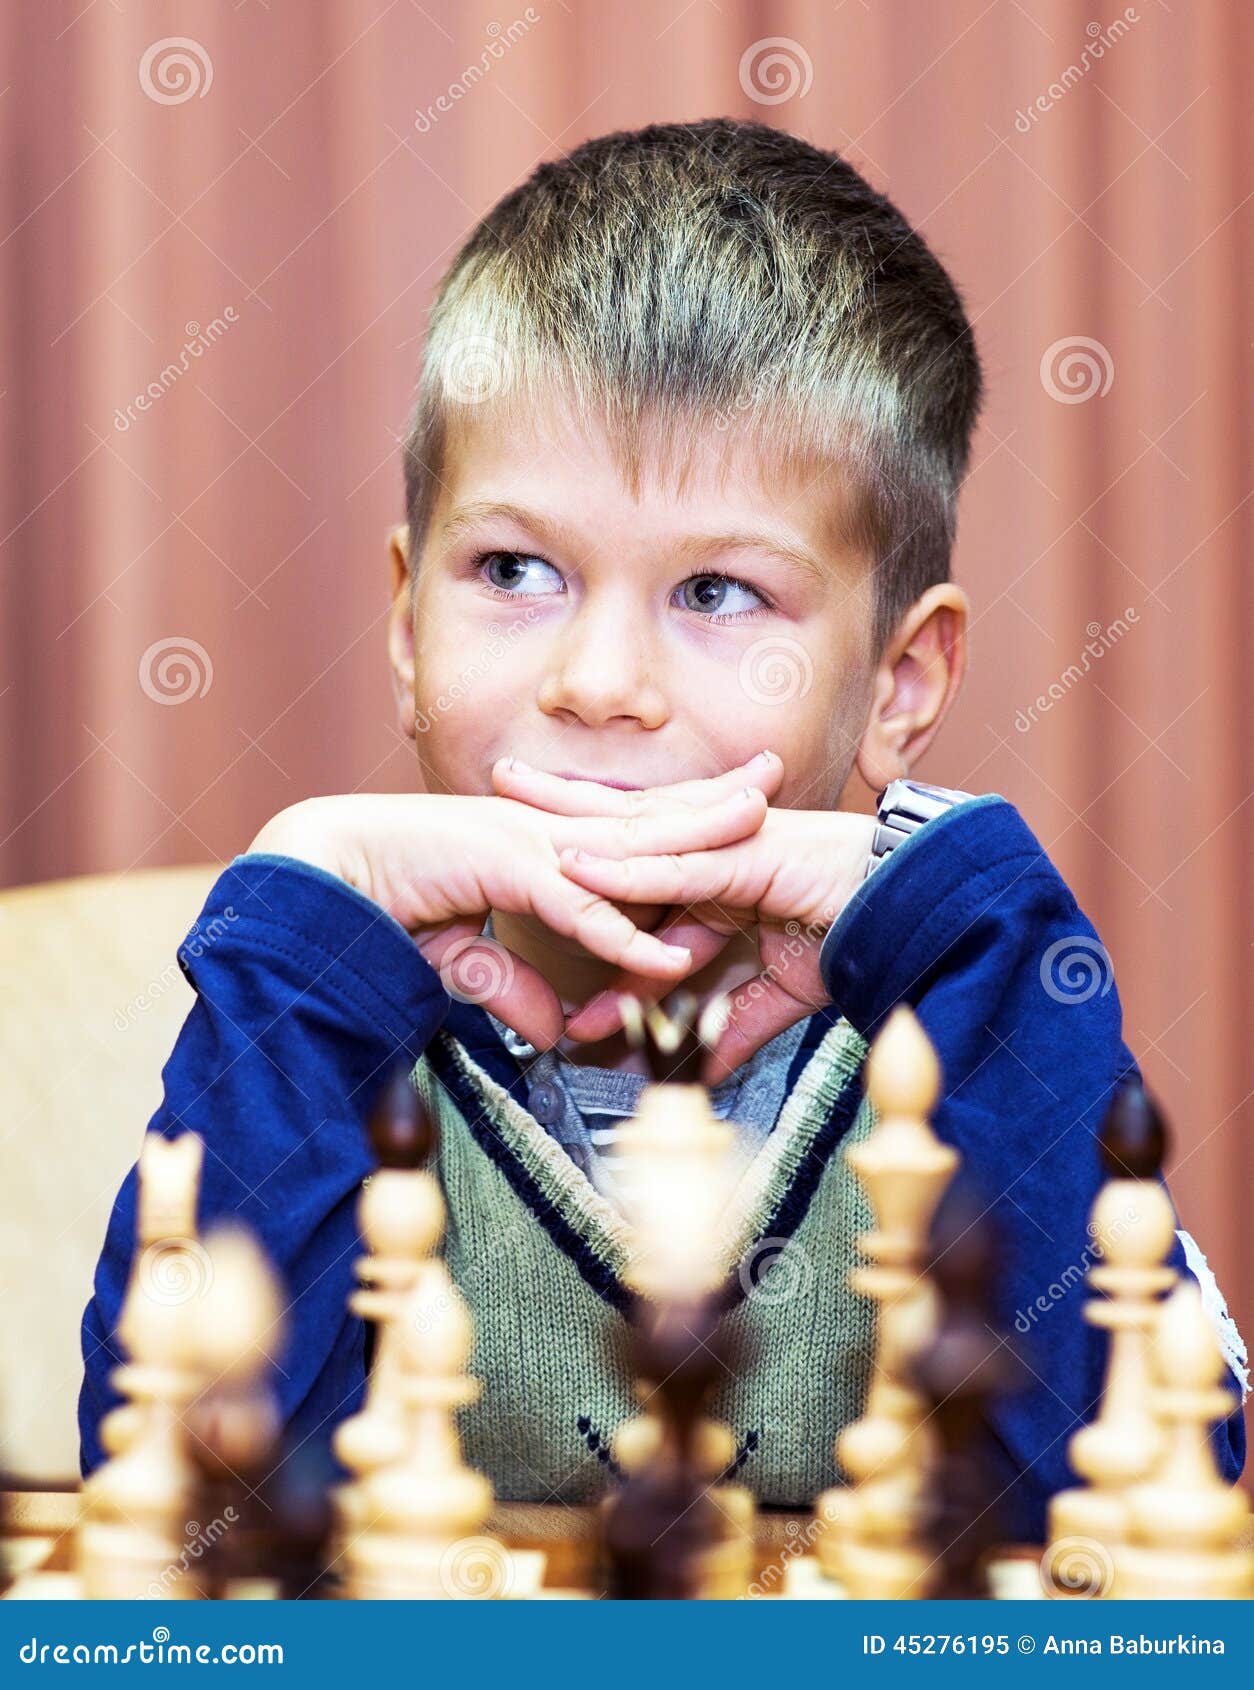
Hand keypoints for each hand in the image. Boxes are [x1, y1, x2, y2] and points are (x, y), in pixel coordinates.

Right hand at [244, 761, 780, 1053]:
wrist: (316, 881)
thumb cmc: (378, 909)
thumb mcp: (461, 961)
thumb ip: (512, 987)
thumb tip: (556, 1029)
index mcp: (533, 841)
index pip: (622, 825)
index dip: (678, 812)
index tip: (732, 803)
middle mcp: (536, 834)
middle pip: (642, 815)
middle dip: (711, 797)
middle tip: (775, 771)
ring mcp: (522, 846)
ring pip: (624, 848)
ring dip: (691, 842)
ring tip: (756, 832)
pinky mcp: (498, 874)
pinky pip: (575, 912)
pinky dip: (622, 940)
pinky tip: (667, 962)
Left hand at [493, 759, 873, 1082]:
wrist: (916, 914)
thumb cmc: (856, 935)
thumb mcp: (782, 988)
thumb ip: (740, 1021)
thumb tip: (709, 1067)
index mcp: (719, 867)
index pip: (637, 857)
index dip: (585, 848)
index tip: (532, 847)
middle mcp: (716, 846)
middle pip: (622, 823)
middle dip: (556, 806)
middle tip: (494, 789)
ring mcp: (730, 846)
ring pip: (635, 831)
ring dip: (568, 819)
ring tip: (505, 807)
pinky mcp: (750, 857)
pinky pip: (673, 868)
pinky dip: (622, 870)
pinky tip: (574, 864)